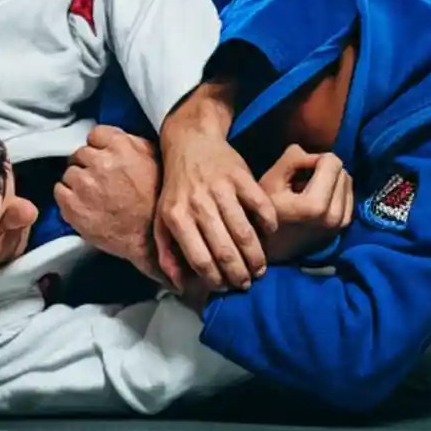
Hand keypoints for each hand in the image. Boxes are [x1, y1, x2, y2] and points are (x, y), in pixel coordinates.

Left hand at [54, 126, 162, 282]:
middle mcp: (100, 163)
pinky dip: (68, 197)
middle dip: (88, 165)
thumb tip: (114, 138)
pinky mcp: (72, 205)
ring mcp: (84, 184)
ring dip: (78, 182)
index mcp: (121, 148)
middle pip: (80, 154)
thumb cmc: (154, 202)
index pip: (95, 135)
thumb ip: (132, 144)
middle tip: (100, 181)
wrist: (148, 238)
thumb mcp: (154, 161)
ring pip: (69, 173)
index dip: (99, 148)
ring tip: (94, 196)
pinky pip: (59, 191)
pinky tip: (83, 204)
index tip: (103, 158)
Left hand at [156, 84, 277, 291]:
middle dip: (238, 275)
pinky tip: (268, 236)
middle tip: (246, 284)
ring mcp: (221, 189)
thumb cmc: (177, 187)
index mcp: (176, 216)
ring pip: (244, 233)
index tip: (224, 287)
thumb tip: (178, 284)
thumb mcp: (162, 219)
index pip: (199, 259)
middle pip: (224, 251)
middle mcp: (198, 203)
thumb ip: (166, 253)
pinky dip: (268, 226)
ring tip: (259, 269)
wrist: (191, 143)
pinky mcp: (241, 177)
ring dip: (256, 257)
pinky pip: (261, 207)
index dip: (214, 280)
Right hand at [258, 145, 354, 262]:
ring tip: (309, 190)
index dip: (314, 159)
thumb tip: (317, 156)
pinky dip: (336, 192)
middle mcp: (335, 216)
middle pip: (342, 171)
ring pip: (348, 182)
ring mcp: (341, 224)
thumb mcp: (272, 178)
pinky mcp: (344, 228)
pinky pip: (349, 196)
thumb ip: (295, 158)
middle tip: (303, 180)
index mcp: (316, 205)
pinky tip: (317, 200)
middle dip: (325, 169)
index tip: (297, 171)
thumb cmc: (264, 213)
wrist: (269, 249)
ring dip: (331, 180)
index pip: (332, 161)